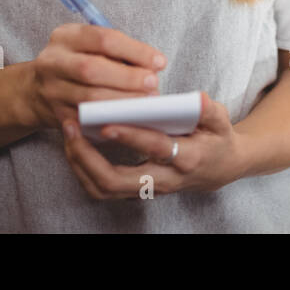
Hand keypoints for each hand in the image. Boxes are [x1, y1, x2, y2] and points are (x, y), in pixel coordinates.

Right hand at [22, 24, 164, 131]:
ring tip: (146, 102)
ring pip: (89, 98)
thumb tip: (153, 65)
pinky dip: (111, 120)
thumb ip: (117, 51)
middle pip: (92, 69)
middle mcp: (53, 61)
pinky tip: (129, 119)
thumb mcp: (89, 46)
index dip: (135, 51)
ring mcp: (51, 90)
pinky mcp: (56, 115)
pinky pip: (86, 120)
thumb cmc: (75, 63)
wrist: (35, 90)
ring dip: (122, 101)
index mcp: (65, 36)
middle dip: (128, 77)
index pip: (103, 39)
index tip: (159, 62)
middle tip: (153, 83)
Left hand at [61, 92, 247, 198]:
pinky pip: (102, 187)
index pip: (155, 149)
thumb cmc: (217, 140)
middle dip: (88, 157)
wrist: (220, 169)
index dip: (131, 137)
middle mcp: (164, 180)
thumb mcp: (221, 122)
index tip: (106, 123)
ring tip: (68, 134)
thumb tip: (197, 99)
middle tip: (71, 128)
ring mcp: (148, 189)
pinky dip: (83, 170)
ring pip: (104, 189)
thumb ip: (209, 111)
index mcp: (187, 158)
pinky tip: (75, 146)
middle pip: (117, 181)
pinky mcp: (136, 190)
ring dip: (80, 165)